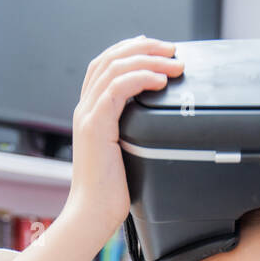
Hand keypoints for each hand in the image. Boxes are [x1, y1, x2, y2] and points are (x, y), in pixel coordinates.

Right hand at [61, 35, 183, 239]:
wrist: (92, 214)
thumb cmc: (111, 192)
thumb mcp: (125, 155)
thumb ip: (133, 134)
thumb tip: (158, 127)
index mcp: (90, 113)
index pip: (104, 65)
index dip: (129, 49)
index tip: (155, 47)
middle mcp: (85, 109)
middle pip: (110, 59)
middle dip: (143, 48)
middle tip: (171, 49)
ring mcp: (87, 116)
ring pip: (115, 69)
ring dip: (148, 60)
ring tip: (173, 63)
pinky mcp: (94, 127)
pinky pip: (116, 90)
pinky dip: (139, 79)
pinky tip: (159, 80)